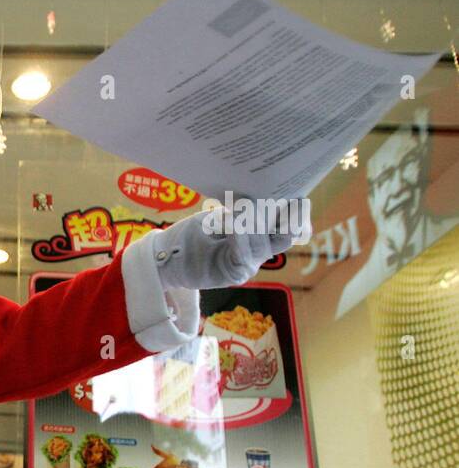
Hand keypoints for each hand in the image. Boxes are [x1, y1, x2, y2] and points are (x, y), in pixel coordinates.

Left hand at [149, 201, 305, 290]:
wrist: (167, 256)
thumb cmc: (194, 234)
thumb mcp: (220, 216)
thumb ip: (241, 210)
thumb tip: (258, 191)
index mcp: (260, 237)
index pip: (288, 227)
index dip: (298, 215)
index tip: (300, 196)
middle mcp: (258, 253)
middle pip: (284, 237)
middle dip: (284, 218)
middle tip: (280, 198)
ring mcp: (247, 265)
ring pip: (263, 246)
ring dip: (254, 224)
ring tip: (244, 208)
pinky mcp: (233, 276)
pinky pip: (242, 257)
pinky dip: (240, 239)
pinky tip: (235, 225)